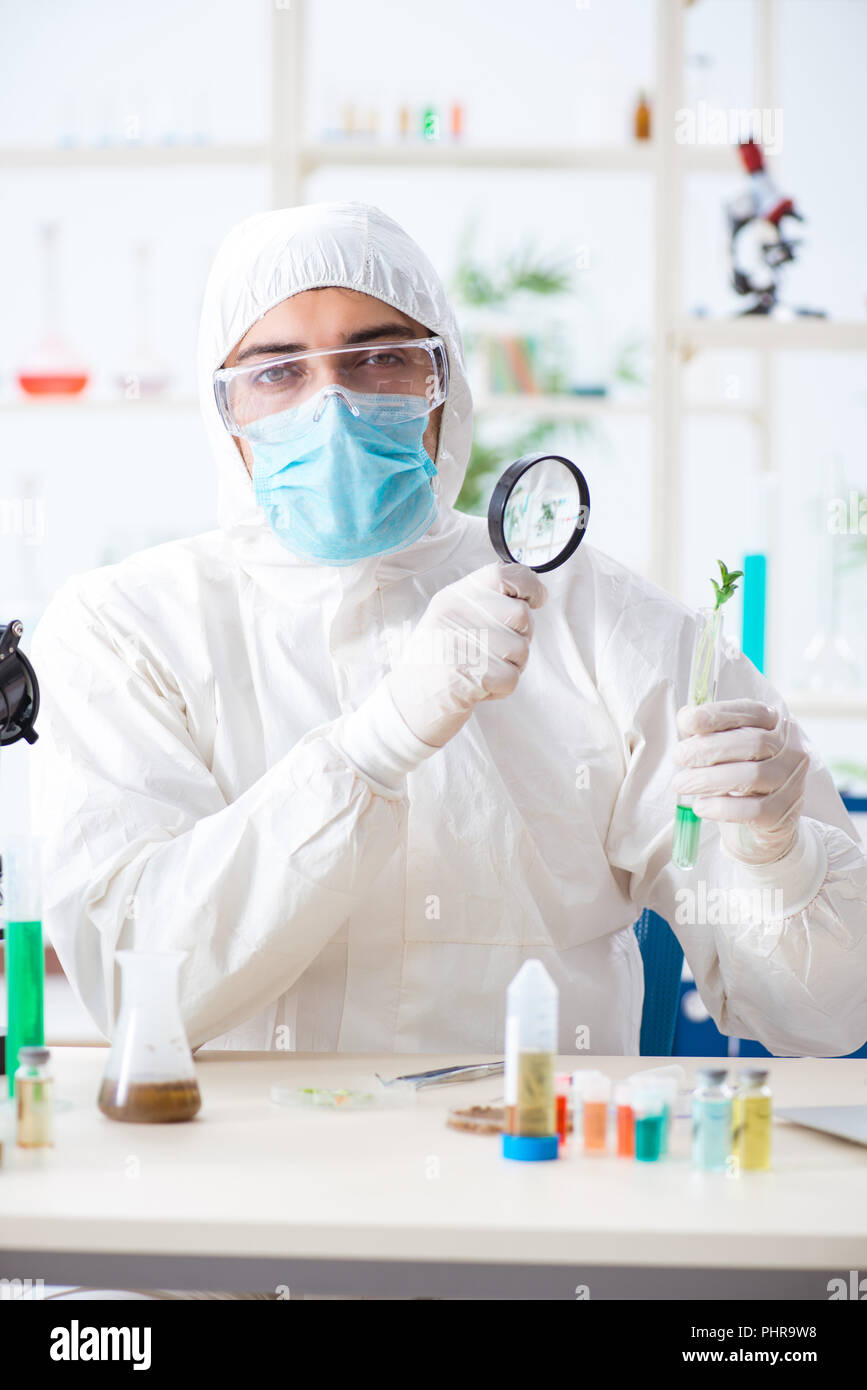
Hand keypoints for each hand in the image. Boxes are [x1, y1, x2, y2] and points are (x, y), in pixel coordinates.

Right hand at [388, 561, 547, 747]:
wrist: (406, 705)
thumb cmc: (437, 663)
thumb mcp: (451, 620)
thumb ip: (486, 604)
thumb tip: (532, 595)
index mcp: (453, 598)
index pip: (503, 574)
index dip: (529, 585)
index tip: (536, 599)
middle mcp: (455, 615)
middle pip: (520, 615)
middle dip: (521, 638)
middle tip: (496, 652)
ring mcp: (459, 644)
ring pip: (521, 649)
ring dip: (511, 667)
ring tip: (483, 671)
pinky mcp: (467, 675)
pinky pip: (511, 678)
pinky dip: (501, 689)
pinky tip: (479, 688)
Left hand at [672, 698, 809, 865]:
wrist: (768, 818)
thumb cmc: (741, 773)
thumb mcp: (726, 747)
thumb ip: (707, 731)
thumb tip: (686, 719)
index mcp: (777, 724)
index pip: (753, 711)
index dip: (720, 714)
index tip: (688, 721)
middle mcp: (792, 749)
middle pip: (752, 743)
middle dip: (708, 748)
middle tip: (679, 757)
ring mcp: (792, 782)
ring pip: (752, 776)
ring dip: (709, 779)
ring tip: (681, 784)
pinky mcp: (785, 812)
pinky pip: (753, 809)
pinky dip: (721, 807)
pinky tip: (701, 806)